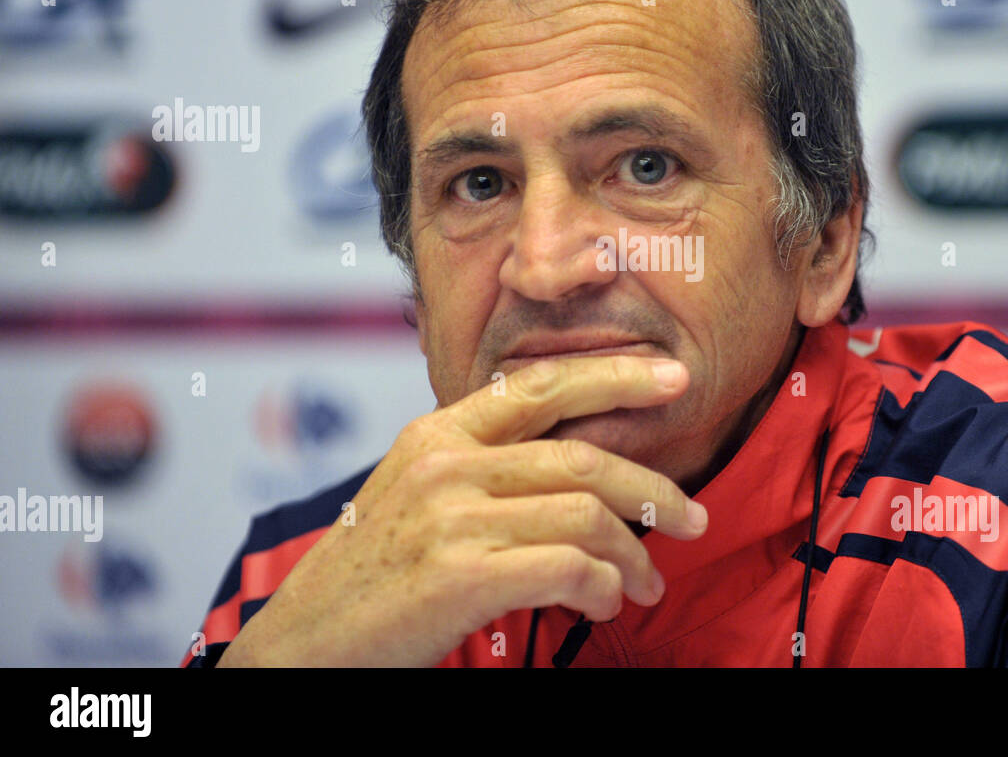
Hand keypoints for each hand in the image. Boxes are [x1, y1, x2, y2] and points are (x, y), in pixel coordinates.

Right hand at [217, 355, 706, 666]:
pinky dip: (604, 587)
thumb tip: (578, 467)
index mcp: (436, 433)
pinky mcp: (458, 576)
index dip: (614, 375)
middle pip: (583, 457)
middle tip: (692, 516)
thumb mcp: (416, 494)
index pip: (540, 385)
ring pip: (585, 516)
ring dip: (634, 555)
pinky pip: (568, 569)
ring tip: (647, 583)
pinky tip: (607, 602)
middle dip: (654, 489)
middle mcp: (445, 463)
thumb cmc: (373, 574)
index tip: (673, 378)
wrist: (304, 643)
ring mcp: (450, 518)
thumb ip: (483, 466)